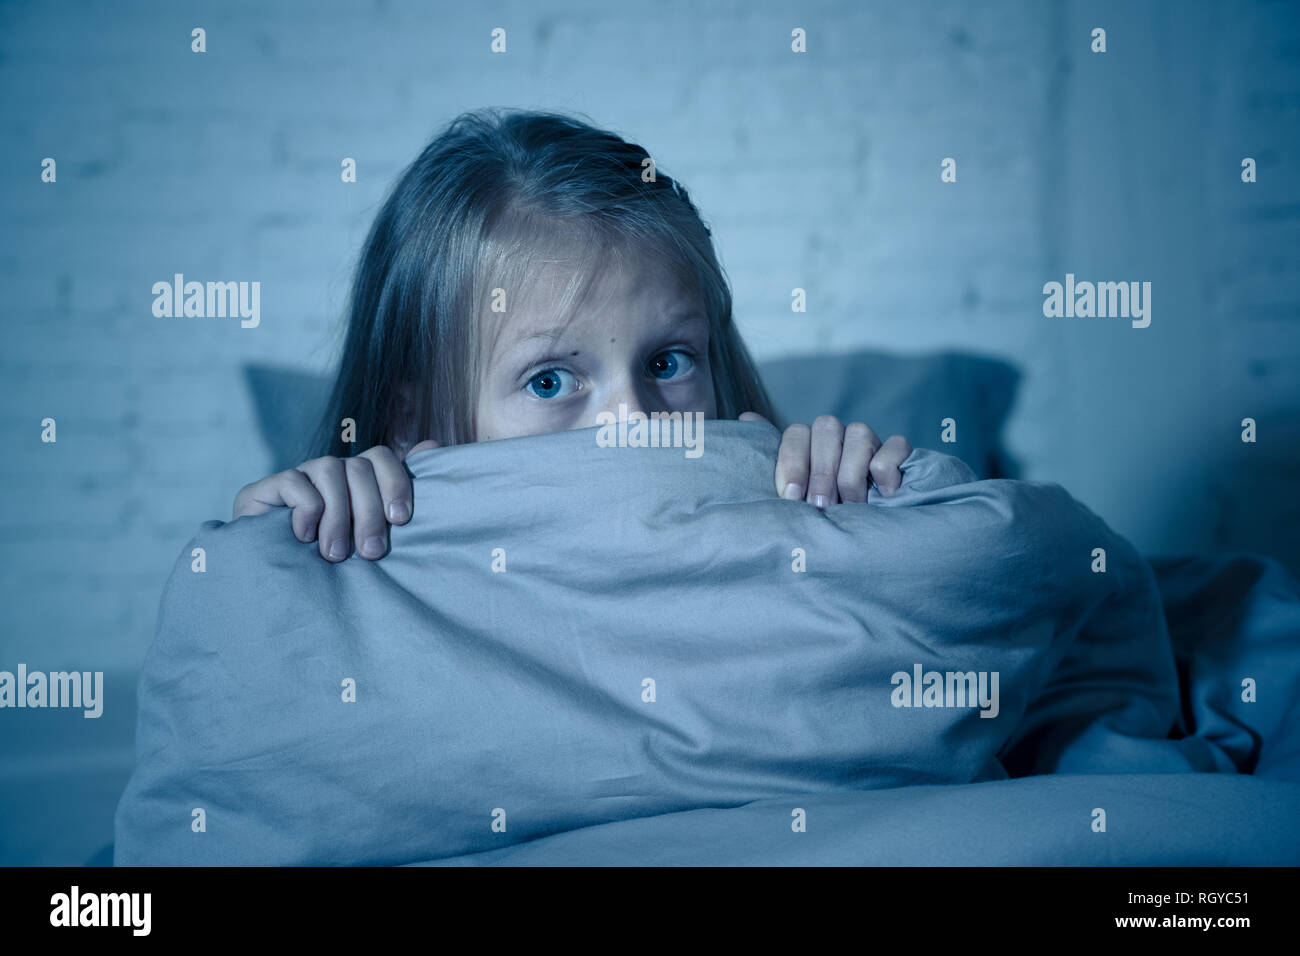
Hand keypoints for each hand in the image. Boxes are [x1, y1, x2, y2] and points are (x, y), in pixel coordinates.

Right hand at [232, 439, 440, 560]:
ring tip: (336, 554)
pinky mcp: (264, 489)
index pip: (381, 457)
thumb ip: (398, 498)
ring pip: (330, 468)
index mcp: (356, 479)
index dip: (395, 482)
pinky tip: (305, 537)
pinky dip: (306, 509)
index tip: (401, 520)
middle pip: (358, 467)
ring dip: (339, 514)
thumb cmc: (332, 564)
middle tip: (371, 553)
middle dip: (369, 513)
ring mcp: (298, 477)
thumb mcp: (370, 537)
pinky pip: (295, 481)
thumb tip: (433, 445)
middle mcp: (330, 472)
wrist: (274, 584)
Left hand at [739, 412, 911, 506]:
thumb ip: (767, 460)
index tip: (790, 497)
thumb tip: (746, 419)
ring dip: (852, 473)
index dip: (792, 463)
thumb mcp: (787, 496)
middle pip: (827, 428)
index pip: (796, 433)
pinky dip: (887, 467)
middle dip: (821, 472)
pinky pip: (896, 444)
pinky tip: (884, 493)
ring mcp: (868, 441)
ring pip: (860, 433)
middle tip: (820, 507)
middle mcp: (836, 436)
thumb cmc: (816, 516)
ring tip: (851, 507)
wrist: (861, 535)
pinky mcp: (900, 452)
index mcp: (806, 443)